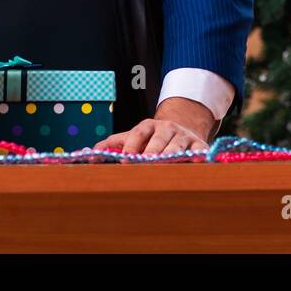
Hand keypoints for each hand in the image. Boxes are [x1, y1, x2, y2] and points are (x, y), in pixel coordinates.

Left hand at [92, 97, 214, 154]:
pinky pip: (200, 150)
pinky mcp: (198, 144)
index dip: (132, 145)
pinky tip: (197, 162)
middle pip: (159, 139)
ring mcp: (183, 136)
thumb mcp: (133, 137)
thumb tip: (90, 155)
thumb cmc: (151, 139)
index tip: (125, 158)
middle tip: (145, 163)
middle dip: (152, 151)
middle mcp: (167, 128)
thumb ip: (112, 144)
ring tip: (164, 165)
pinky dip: (199, 156)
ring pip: (177, 146)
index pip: (138, 133)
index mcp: (148, 126)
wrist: (181, 129)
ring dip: (170, 155)